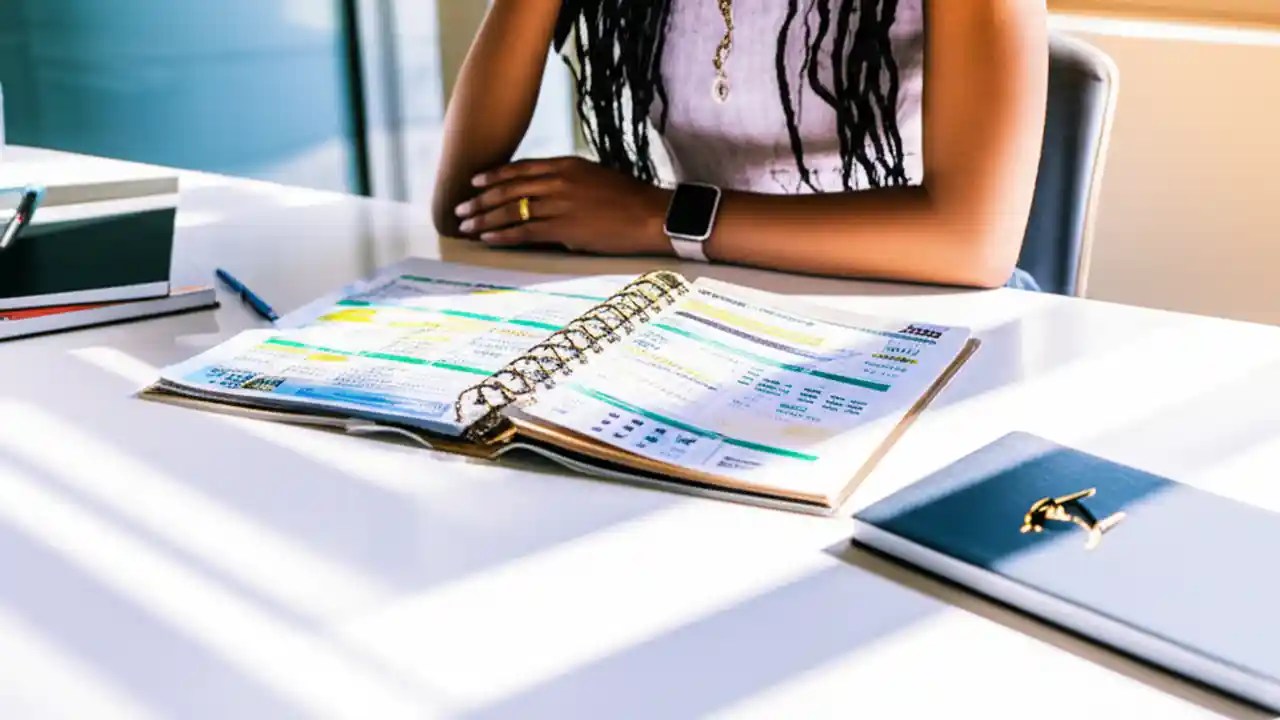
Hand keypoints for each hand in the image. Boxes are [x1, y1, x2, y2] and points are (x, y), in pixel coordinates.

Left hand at [454, 157, 673, 255]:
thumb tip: (545, 193)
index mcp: (566, 165)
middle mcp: (559, 181)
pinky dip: (502, 234)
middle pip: (509, 189)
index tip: (475, 182)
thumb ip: (567, 181)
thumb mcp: (595, 177)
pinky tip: (487, 238)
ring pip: (511, 210)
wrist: (652, 215)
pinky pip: (525, 231)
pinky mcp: (565, 228)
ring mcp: (560, 204)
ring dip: (484, 218)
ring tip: (466, 226)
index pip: (521, 168)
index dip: (494, 175)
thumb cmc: (629, 199)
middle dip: (480, 199)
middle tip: (460, 208)